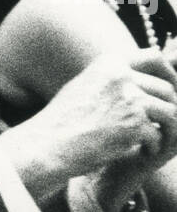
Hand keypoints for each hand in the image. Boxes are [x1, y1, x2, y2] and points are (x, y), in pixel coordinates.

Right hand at [20, 50, 176, 184]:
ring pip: (169, 111)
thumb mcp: (84, 86)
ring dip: (166, 129)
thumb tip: (138, 79)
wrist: (47, 145)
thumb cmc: (61, 122)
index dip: (169, 73)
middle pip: (166, 88)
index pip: (154, 58)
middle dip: (169, 108)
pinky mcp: (135, 123)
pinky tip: (143, 153)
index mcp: (110, 64)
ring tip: (154, 142)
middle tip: (165, 125)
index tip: (173, 89)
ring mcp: (130, 99)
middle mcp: (122, 76)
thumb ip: (112, 79)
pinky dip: (153, 147)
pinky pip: (158, 135)